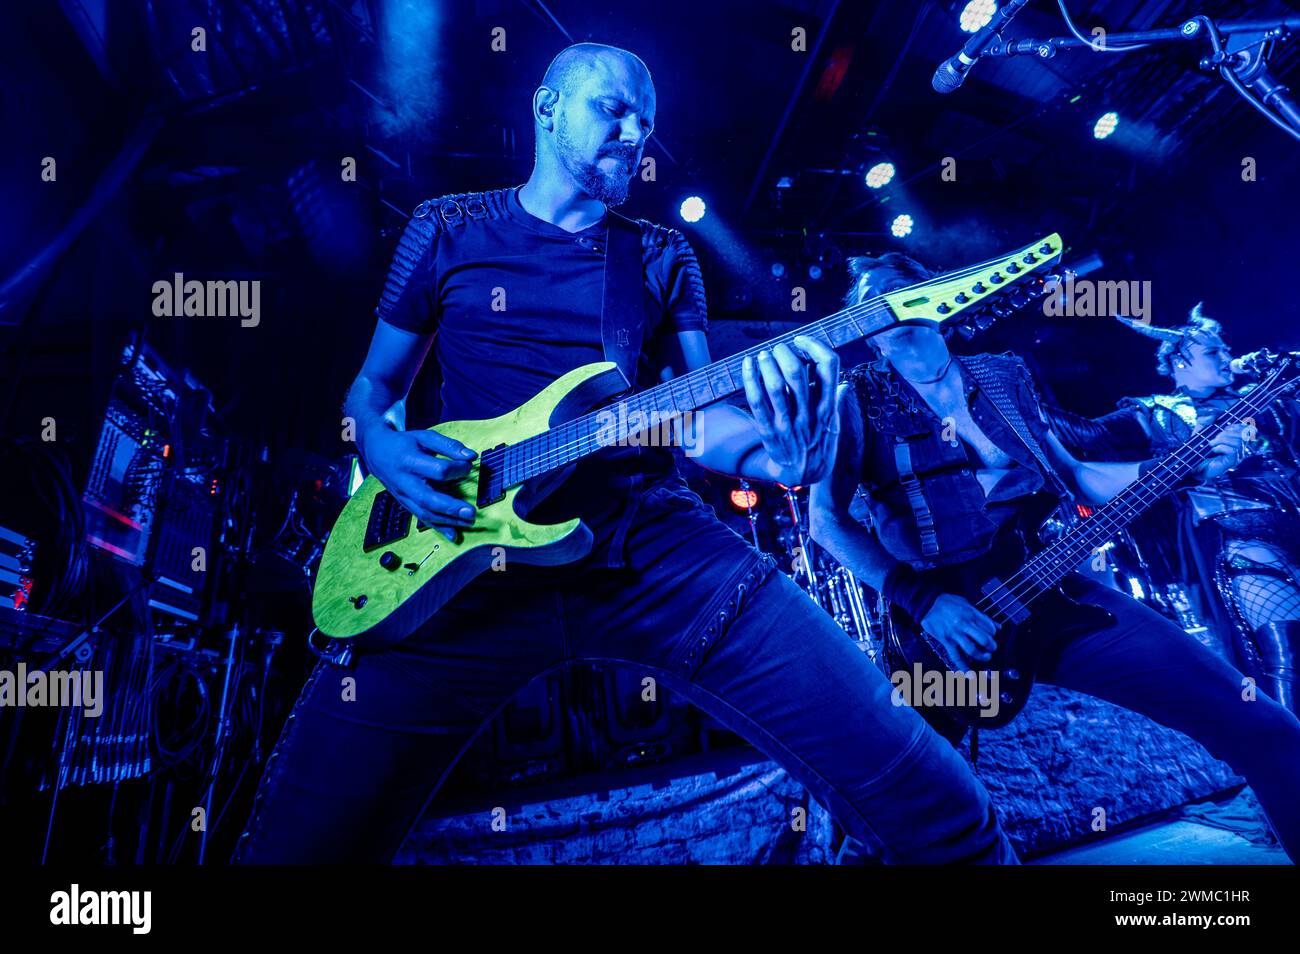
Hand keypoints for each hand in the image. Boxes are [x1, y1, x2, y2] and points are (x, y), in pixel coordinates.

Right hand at [360, 425, 477, 540]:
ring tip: (468, 522)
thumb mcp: (424, 437)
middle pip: (427, 498)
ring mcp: (404, 495)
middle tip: (470, 511)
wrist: (376, 452)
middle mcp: (405, 481)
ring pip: (424, 512)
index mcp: (410, 461)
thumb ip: (448, 445)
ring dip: (447, 520)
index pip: (437, 470)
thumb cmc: (403, 444)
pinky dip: (438, 528)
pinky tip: (453, 535)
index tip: (469, 467)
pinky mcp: (405, 504)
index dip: (457, 469)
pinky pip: (421, 518)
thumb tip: (471, 456)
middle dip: (450, 507)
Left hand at [741, 335, 840, 485]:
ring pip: (776, 386)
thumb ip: (837, 402)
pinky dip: (750, 379)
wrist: (802, 476)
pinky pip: (757, 402)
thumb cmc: (819, 446)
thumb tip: (844, 384)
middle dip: (785, 353)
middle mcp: (809, 414)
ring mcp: (788, 423)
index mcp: (828, 408)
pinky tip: (748, 365)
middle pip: (797, 373)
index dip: (814, 346)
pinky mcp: (769, 431)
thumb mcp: (834, 426)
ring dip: (767, 364)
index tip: (801, 340)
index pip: (829, 367)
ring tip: (763, 355)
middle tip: (778, 348)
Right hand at [920, 594, 998, 671]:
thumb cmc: (948, 602)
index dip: (994, 633)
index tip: (993, 635)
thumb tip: (997, 626)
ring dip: (982, 656)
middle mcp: (965, 625)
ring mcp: (955, 634)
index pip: (990, 628)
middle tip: (992, 648)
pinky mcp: (946, 641)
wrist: (928, 603)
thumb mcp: (966, 603)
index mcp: (971, 613)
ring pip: (972, 649)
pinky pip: (956, 656)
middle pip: (984, 640)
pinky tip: (969, 674)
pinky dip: (963, 666)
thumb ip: (982, 616)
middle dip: (991, 647)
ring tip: (986, 657)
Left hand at [1196, 422, 1245, 481]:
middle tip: (1215, 437)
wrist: (1192, 465)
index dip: (1238, 425)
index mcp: (1235, 439)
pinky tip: (1213, 450)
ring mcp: (1237, 456)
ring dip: (1222, 440)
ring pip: (1238, 442)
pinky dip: (1221, 447)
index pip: (1248, 429)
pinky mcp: (1232, 462)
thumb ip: (1204, 421)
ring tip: (1211, 444)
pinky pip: (1233, 451)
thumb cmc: (1198, 449)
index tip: (1225, 427)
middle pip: (1243, 434)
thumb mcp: (1199, 431)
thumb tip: (1212, 414)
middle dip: (1227, 432)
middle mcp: (1240, 447)